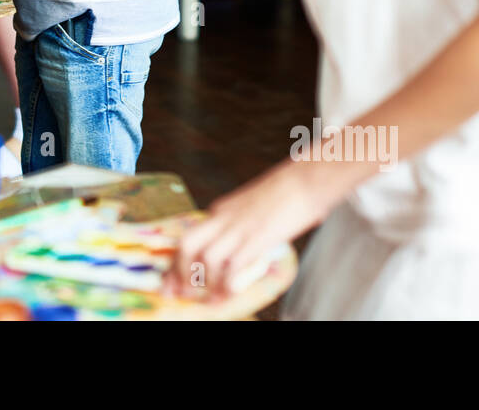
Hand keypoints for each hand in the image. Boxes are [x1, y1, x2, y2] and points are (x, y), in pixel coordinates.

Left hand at [166, 160, 341, 300]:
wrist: (306, 179)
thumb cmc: (288, 192)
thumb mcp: (253, 206)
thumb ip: (242, 225)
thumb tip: (242, 251)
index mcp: (222, 209)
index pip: (190, 237)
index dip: (178, 262)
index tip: (172, 281)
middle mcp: (224, 218)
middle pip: (187, 245)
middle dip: (180, 271)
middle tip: (180, 292)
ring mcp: (239, 228)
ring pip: (206, 258)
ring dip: (205, 283)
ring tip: (211, 299)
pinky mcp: (257, 238)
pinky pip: (233, 267)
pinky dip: (228, 285)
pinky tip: (229, 295)